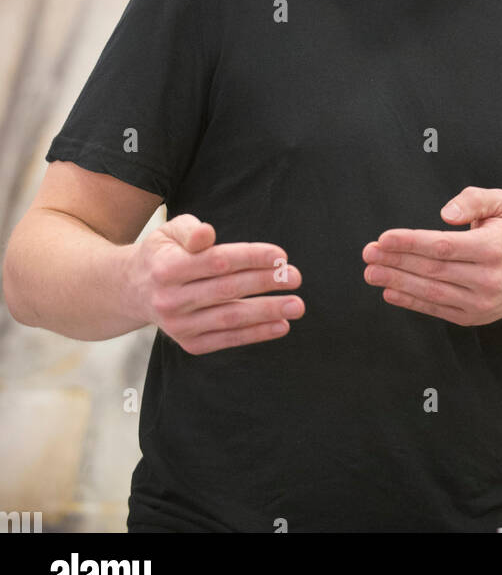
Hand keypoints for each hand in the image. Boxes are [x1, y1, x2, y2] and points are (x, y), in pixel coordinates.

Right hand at [127, 213, 303, 353]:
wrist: (132, 290)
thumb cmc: (163, 253)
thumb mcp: (170, 231)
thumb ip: (191, 230)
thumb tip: (208, 234)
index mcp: (166, 267)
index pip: (217, 261)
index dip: (251, 257)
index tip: (280, 255)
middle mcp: (170, 299)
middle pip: (226, 290)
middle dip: (265, 283)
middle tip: (295, 277)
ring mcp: (178, 326)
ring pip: (229, 318)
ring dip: (267, 313)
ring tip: (296, 305)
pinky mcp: (188, 343)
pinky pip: (227, 339)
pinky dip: (256, 334)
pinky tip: (280, 325)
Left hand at [362, 187, 501, 326]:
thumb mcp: (501, 205)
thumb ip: (473, 200)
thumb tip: (447, 213)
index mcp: (491, 248)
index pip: (443, 245)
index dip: (411, 243)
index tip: (384, 238)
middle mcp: (486, 278)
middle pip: (432, 269)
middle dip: (396, 261)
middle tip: (369, 254)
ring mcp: (479, 302)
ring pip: (431, 292)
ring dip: (397, 282)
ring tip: (371, 273)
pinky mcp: (472, 318)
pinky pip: (436, 309)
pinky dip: (410, 302)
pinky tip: (389, 292)